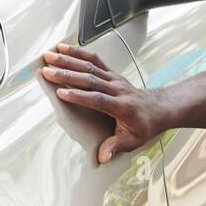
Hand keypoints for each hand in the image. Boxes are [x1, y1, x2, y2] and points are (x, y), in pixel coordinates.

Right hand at [39, 43, 163, 163]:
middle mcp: (117, 89)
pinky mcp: (110, 73)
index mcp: (122, 106)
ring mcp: (114, 79)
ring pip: (89, 65)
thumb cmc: (144, 125)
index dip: (79, 96)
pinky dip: (78, 52)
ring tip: (50, 55)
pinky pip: (93, 60)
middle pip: (90, 78)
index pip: (98, 99)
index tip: (61, 93)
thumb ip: (116, 147)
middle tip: (48, 71)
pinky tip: (64, 48)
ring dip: (68, 59)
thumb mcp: (133, 141)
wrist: (157, 109)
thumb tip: (102, 157)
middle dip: (67, 74)